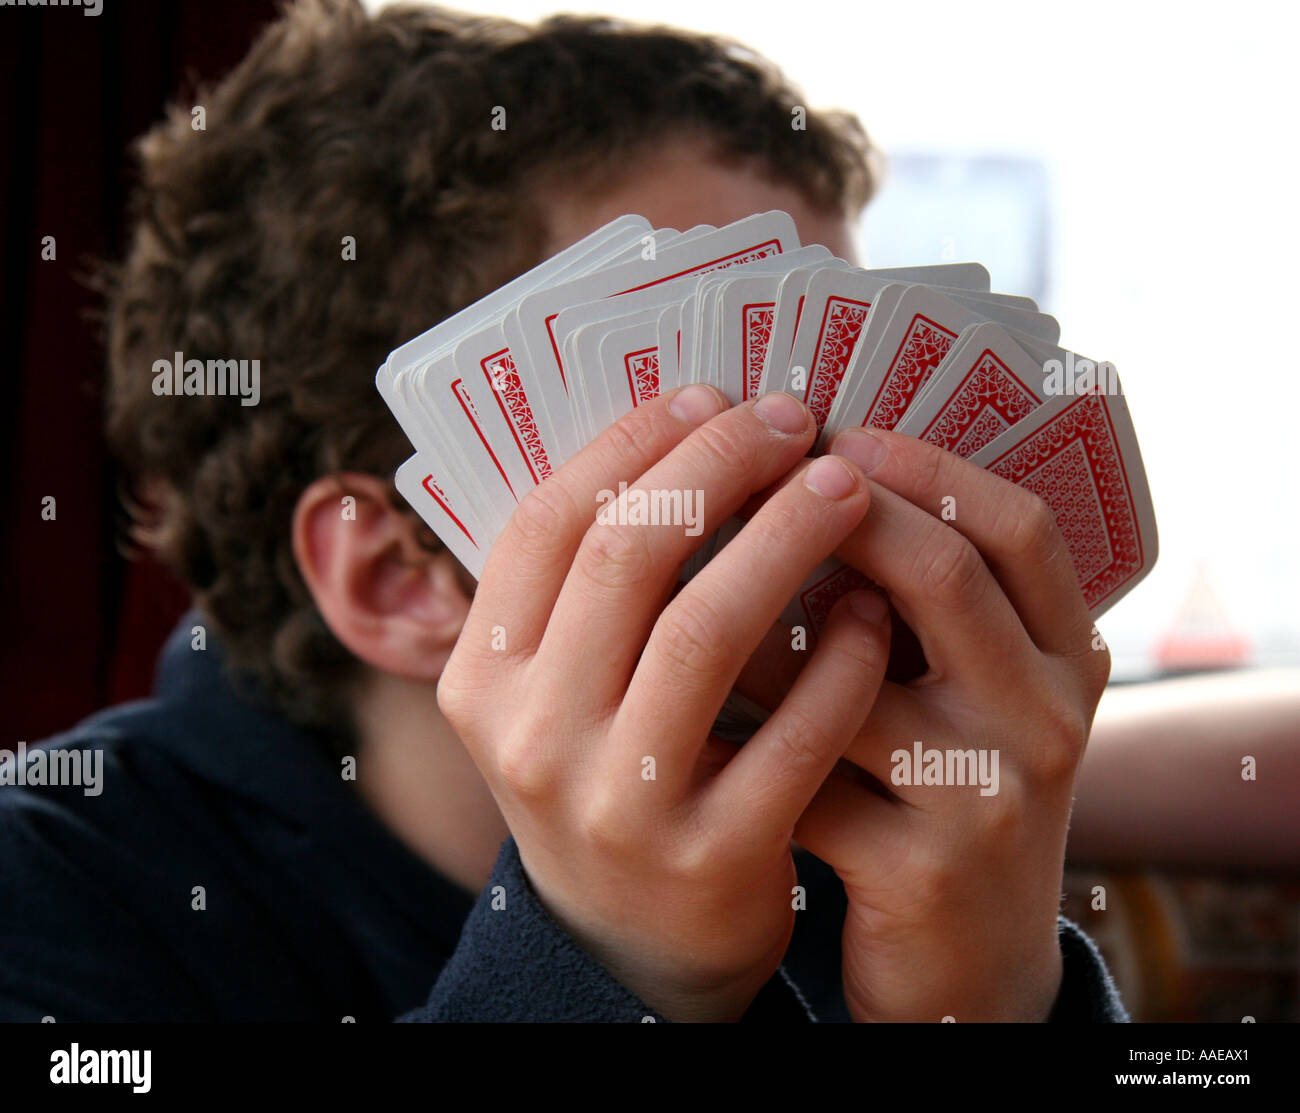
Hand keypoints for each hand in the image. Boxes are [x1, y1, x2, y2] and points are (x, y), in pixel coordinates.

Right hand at [437, 388, 891, 1020]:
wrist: (633, 945)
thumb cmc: (609, 779)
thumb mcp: (557, 695)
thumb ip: (587, 594)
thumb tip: (678, 440)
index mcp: (483, 677)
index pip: (547, 523)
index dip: (632, 441)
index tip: (708, 391)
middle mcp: (532, 737)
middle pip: (626, 556)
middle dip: (718, 463)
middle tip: (791, 417)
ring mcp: (618, 802)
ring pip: (706, 632)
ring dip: (787, 538)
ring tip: (846, 483)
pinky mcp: (712, 856)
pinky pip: (791, 733)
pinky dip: (841, 659)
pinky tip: (876, 607)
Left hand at [737, 426, 1110, 1021]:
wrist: (972, 962)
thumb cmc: (949, 791)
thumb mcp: (971, 692)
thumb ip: (924, 604)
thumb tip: (805, 480)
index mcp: (1067, 656)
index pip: (1020, 529)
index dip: (927, 469)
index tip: (839, 434)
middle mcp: (1046, 718)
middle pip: (944, 577)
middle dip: (836, 514)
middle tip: (754, 483)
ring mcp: (990, 798)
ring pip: (853, 675)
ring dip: (758, 622)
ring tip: (694, 584)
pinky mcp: (924, 872)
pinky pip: (807, 773)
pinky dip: (744, 728)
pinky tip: (696, 703)